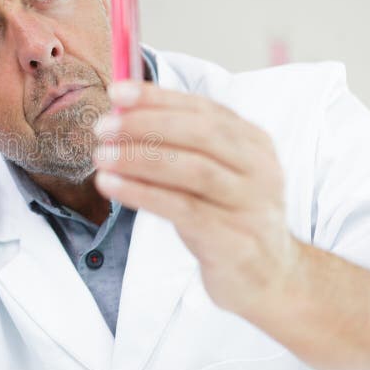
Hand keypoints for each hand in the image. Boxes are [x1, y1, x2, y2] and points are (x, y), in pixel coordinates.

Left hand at [92, 81, 298, 317]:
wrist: (268, 278)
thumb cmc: (226, 216)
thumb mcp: (212, 174)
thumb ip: (178, 144)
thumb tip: (122, 113)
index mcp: (252, 142)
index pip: (202, 108)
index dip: (157, 97)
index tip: (117, 91)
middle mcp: (259, 168)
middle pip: (200, 134)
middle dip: (146, 125)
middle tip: (103, 127)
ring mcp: (250, 204)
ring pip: (191, 169)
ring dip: (139, 158)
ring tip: (101, 156)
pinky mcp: (234, 240)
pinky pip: (182, 209)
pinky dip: (142, 193)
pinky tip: (112, 186)